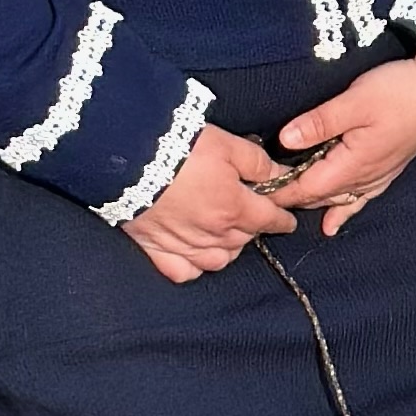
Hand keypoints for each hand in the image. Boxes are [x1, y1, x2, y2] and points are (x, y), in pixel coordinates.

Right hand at [120, 123, 295, 281]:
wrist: (129, 156)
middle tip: (251, 217)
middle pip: (244, 240)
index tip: (287, 220)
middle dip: (252, 229)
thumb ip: (257, 163)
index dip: (282, 219)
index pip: (269, 220)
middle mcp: (212, 233)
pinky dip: (194, 267)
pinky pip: (183, 271)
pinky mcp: (155, 249)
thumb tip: (280, 175)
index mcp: (234, 208)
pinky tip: (196, 256)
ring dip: (228, 250)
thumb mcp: (227, 144)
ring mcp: (183, 245)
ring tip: (227, 236)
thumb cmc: (181, 146)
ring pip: (218, 260)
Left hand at [270, 53, 415, 237]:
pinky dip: (342, 210)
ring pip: (337, 198)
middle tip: (259, 196)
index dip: (278, 193)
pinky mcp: (389, 166)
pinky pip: (360, 198)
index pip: (305, 189)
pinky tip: (333, 223)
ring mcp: (379, 174)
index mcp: (352, 164)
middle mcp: (364, 177)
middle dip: (290, 199)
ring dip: (312, 202)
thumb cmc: (401, 92)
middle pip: (318, 197)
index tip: (252, 193)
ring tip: (286, 209)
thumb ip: (318, 123)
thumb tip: (284, 140)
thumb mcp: (355, 102)